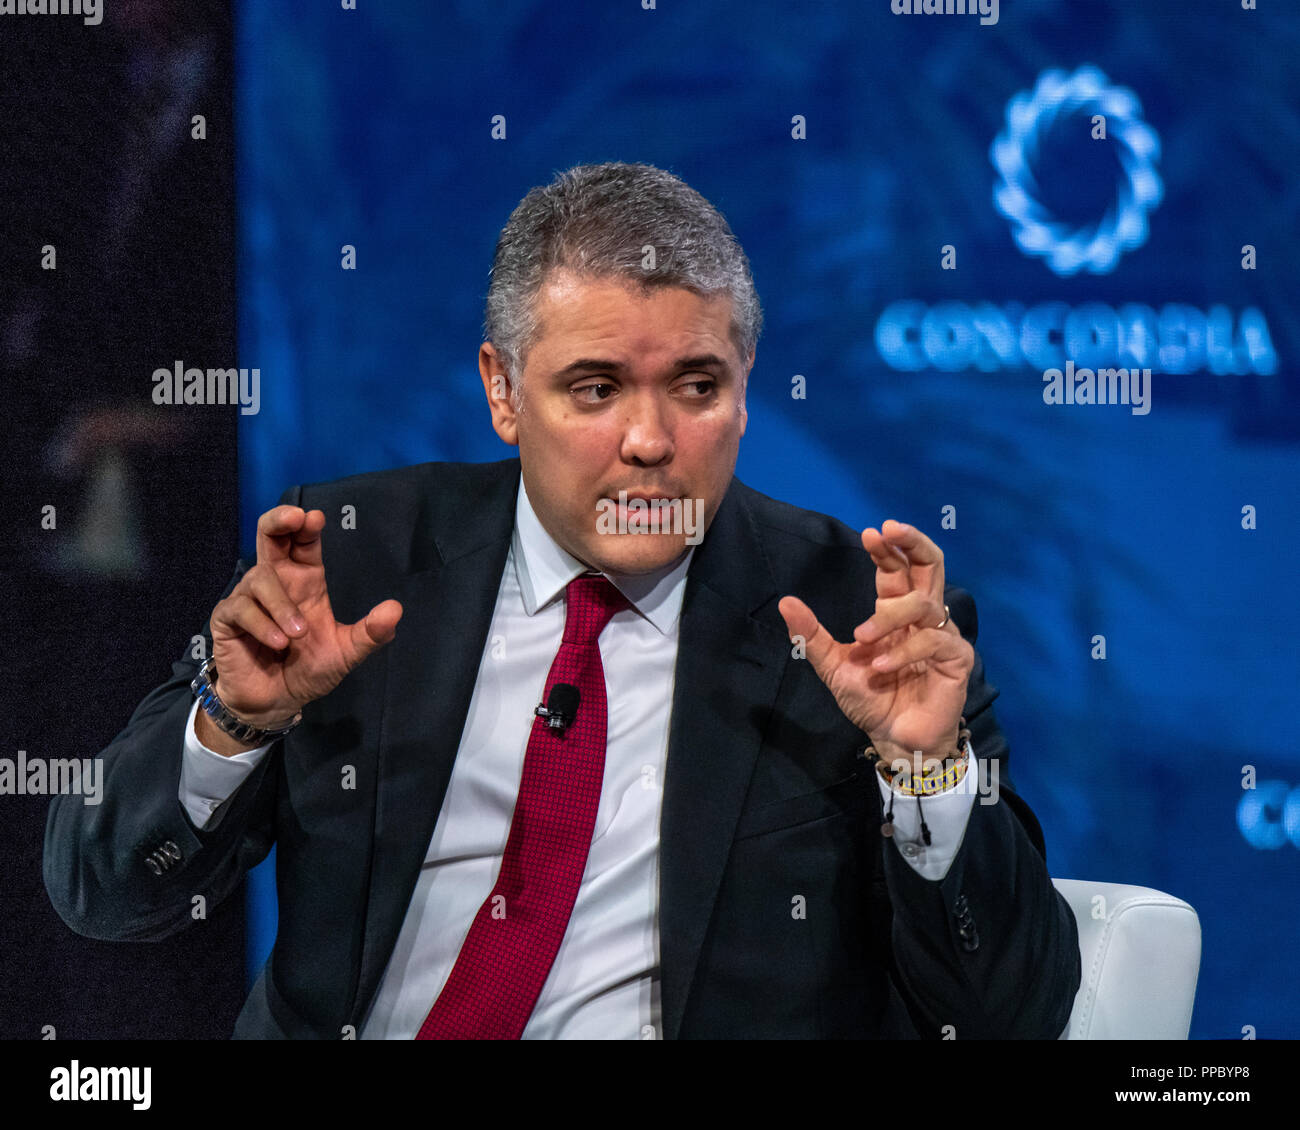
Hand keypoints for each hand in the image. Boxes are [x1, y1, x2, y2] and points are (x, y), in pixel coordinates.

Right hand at [206, 505, 402, 728]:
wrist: (276, 702)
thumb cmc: (307, 670)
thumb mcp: (345, 653)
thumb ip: (370, 634)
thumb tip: (395, 609)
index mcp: (304, 582)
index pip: (302, 542)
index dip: (305, 526)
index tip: (315, 518)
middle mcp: (276, 583)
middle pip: (268, 536)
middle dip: (278, 521)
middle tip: (293, 518)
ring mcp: (249, 599)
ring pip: (259, 578)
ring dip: (281, 605)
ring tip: (297, 635)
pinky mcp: (228, 620)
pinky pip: (240, 608)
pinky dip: (262, 624)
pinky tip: (277, 642)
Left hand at [778, 520, 972, 773]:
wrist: (892, 738)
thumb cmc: (870, 698)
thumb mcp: (834, 665)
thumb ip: (813, 634)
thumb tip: (786, 601)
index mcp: (896, 612)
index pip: (897, 568)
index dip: (887, 549)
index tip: (870, 533)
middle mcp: (922, 617)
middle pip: (929, 565)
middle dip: (912, 543)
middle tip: (890, 531)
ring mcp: (942, 635)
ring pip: (924, 604)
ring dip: (889, 617)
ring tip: (861, 639)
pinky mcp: (956, 659)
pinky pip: (933, 641)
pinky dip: (903, 651)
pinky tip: (880, 666)